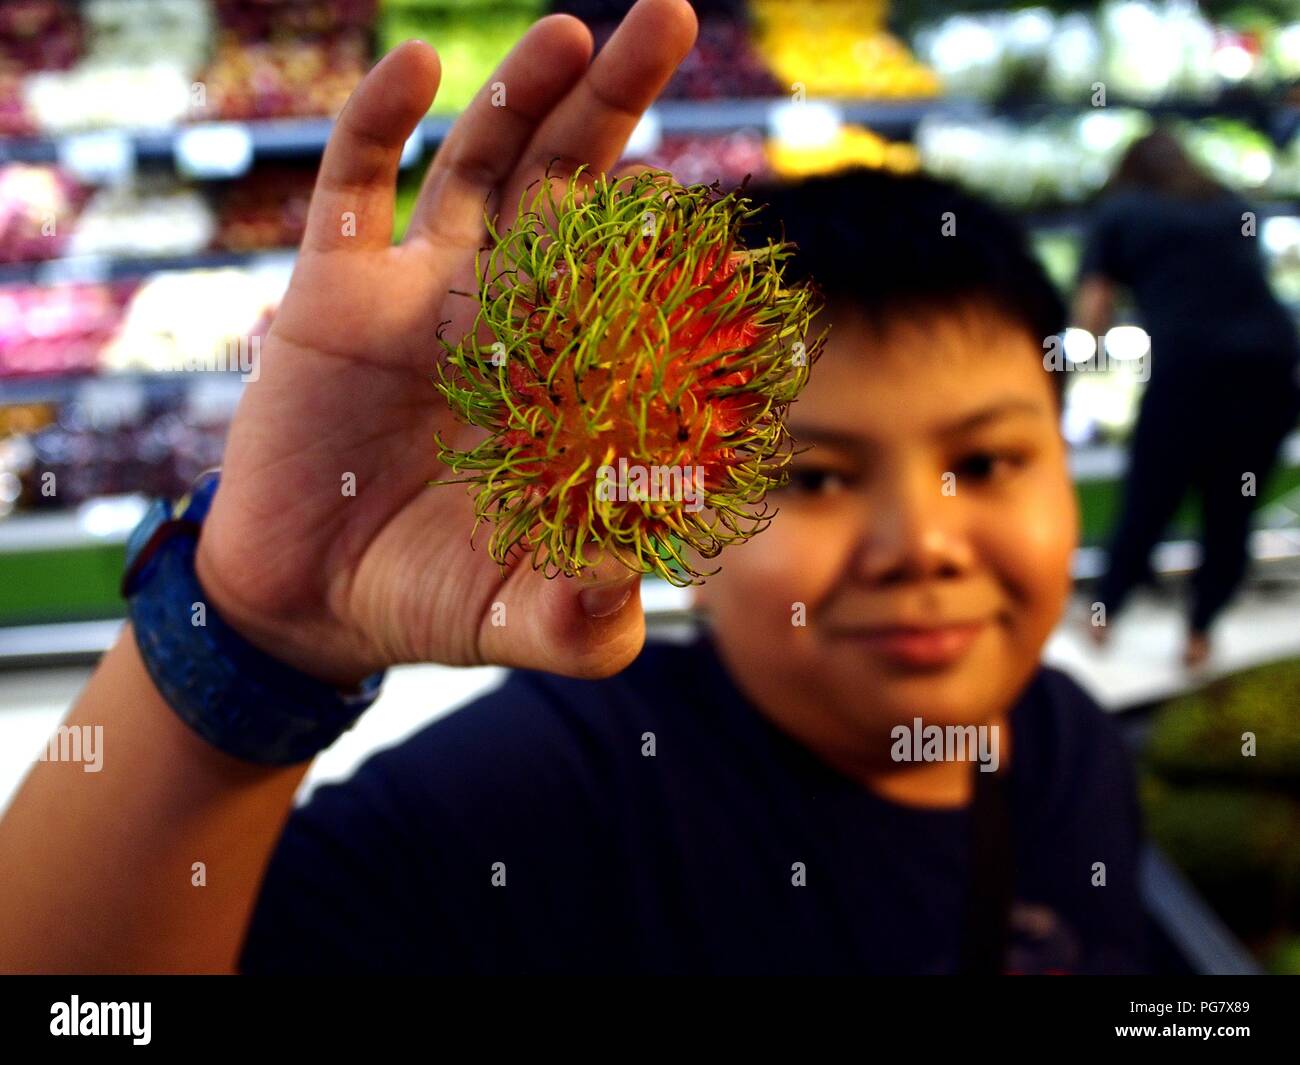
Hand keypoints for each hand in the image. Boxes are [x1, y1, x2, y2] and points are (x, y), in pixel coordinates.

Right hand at [194, 1, 699, 686]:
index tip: (694, 194)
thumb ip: (584, 623)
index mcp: (559, 379)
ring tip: (570, 32)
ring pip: (479, 168)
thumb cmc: (428, 601)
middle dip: (613, 109)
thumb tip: (639, 598)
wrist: (309, 602)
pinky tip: (416, 68)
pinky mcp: (333, 293)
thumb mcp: (516, 620)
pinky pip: (356, 188)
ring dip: (520, 96)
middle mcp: (501, 316)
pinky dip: (380, 125)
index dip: (663, 234)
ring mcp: (418, 294)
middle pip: (567, 189)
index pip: (627, 284)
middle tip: (667, 17)